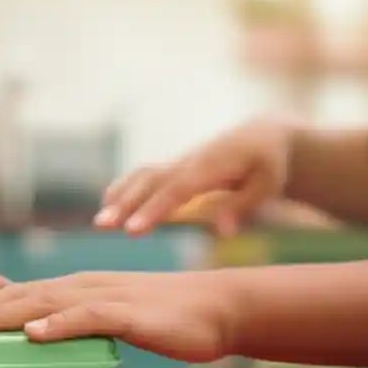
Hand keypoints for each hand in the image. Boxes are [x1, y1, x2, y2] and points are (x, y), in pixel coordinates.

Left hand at [0, 272, 236, 362]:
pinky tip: (34, 334)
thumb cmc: (165, 320)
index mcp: (75, 291)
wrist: (217, 307)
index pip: (19, 296)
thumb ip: (79, 333)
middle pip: (20, 296)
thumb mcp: (112, 324)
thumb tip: (47, 350)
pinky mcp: (128, 313)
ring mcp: (104, 297)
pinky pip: (87, 318)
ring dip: (3, 314)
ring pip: (44, 303)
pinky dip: (59, 325)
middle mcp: (82, 288)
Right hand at [94, 119, 291, 235]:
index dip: (154, 210)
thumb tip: (223, 232)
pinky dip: (124, 186)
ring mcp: (179, 162)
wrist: (261, 135)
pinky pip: (144, 174)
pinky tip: (108, 203)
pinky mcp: (174, 166)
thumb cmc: (267, 165)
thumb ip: (242, 206)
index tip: (133, 230)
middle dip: (126, 204)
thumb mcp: (267, 186)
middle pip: (151, 182)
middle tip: (102, 225)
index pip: (177, 190)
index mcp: (212, 166)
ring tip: (100, 221)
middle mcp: (189, 161)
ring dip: (120, 197)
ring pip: (143, 176)